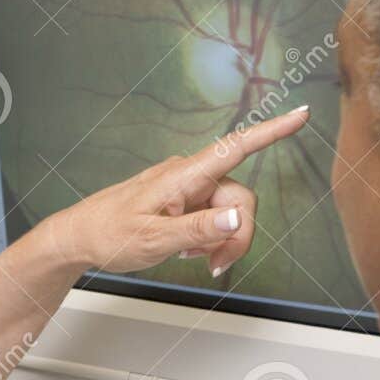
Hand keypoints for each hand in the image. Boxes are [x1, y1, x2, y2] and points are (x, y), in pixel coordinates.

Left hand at [38, 106, 311, 277]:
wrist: (79, 238)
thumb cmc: (108, 234)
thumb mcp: (154, 238)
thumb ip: (199, 228)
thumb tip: (238, 218)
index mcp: (184, 176)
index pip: (236, 148)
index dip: (271, 132)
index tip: (301, 114)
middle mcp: (190, 177)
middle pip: (241, 200)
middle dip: (237, 235)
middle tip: (215, 264)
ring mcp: (187, 190)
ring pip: (229, 214)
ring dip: (220, 241)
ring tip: (192, 258)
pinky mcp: (183, 203)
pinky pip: (213, 219)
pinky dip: (208, 239)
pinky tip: (186, 251)